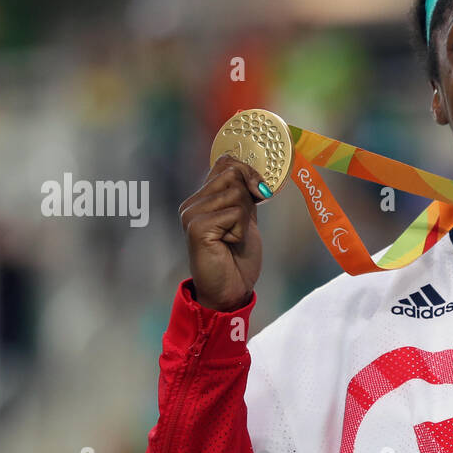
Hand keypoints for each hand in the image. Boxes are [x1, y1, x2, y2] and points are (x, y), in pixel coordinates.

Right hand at [179, 154, 266, 310]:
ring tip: (233, 237)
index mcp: (203, 198)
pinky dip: (240, 230)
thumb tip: (256, 176)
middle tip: (242, 226)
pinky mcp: (196, 227)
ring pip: (236, 193)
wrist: (230, 289)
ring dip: (245, 218)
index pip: (226, 163)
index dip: (248, 173)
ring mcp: (191, 213)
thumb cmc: (238, 258)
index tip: (260, 192)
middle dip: (249, 198)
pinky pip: (234, 213)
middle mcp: (193, 203)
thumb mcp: (246, 219)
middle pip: (233, 175)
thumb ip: (246, 196)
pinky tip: (229, 244)